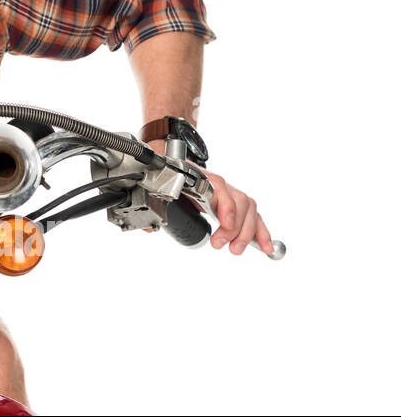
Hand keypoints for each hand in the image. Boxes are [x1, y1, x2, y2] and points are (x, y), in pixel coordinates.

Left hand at [145, 140, 272, 254]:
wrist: (173, 165)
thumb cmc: (169, 177)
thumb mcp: (161, 189)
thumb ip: (155, 207)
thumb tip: (149, 228)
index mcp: (200, 177)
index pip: (219, 186)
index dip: (225, 204)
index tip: (224, 222)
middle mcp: (219, 184)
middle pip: (238, 200)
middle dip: (234, 226)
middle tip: (220, 244)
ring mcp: (230, 193)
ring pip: (249, 209)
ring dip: (247, 232)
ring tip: (235, 250)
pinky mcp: (237, 205)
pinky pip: (254, 216)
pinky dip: (261, 232)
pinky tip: (267, 248)